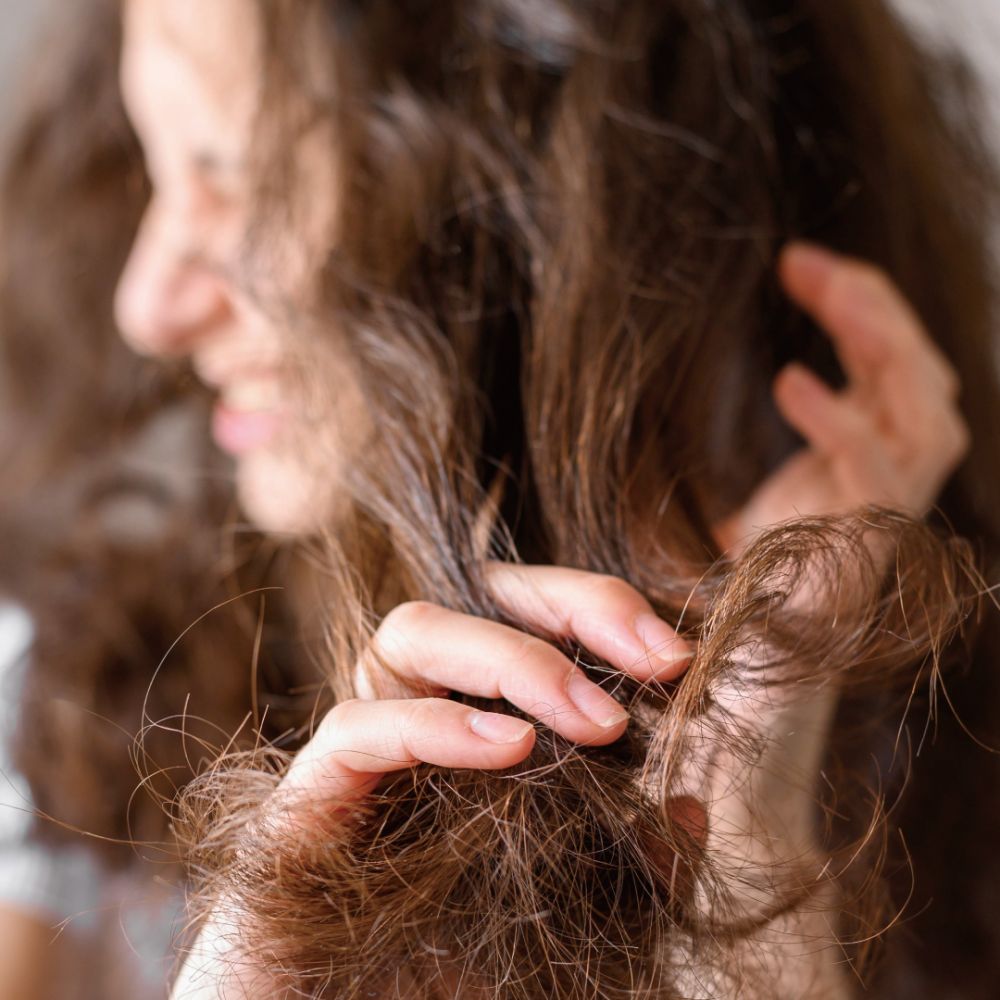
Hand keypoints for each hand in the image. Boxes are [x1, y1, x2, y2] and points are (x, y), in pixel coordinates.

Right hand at [171, 566, 692, 997]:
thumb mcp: (581, 898)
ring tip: (595, 724)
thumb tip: (690, 809)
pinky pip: (358, 729)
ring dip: (514, 660)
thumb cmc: (467, 960)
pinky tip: (508, 749)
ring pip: (411, 632)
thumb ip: (633, 853)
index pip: (532, 610)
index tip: (676, 656)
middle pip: (477, 594)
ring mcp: (364, 745)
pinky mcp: (310, 799)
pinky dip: (435, 725)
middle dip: (574, 612)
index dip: (602, 610)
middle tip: (654, 667)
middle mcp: (419, 705)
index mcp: (477, 708)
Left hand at [712, 242, 969, 561]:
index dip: (857, 292)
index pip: (892, 341)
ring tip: (832, 300)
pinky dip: (835, 420)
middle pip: (915, 360)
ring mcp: (900, 489)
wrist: (781, 612)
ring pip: (920, 403)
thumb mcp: (799, 438)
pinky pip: (869, 463)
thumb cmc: (785, 524)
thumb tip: (763, 310)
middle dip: (870, 304)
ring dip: (881, 344)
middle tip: (806, 265)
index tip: (794, 260)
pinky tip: (790, 381)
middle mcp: (908, 450)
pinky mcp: (873, 526)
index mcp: (892, 423)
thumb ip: (810, 384)